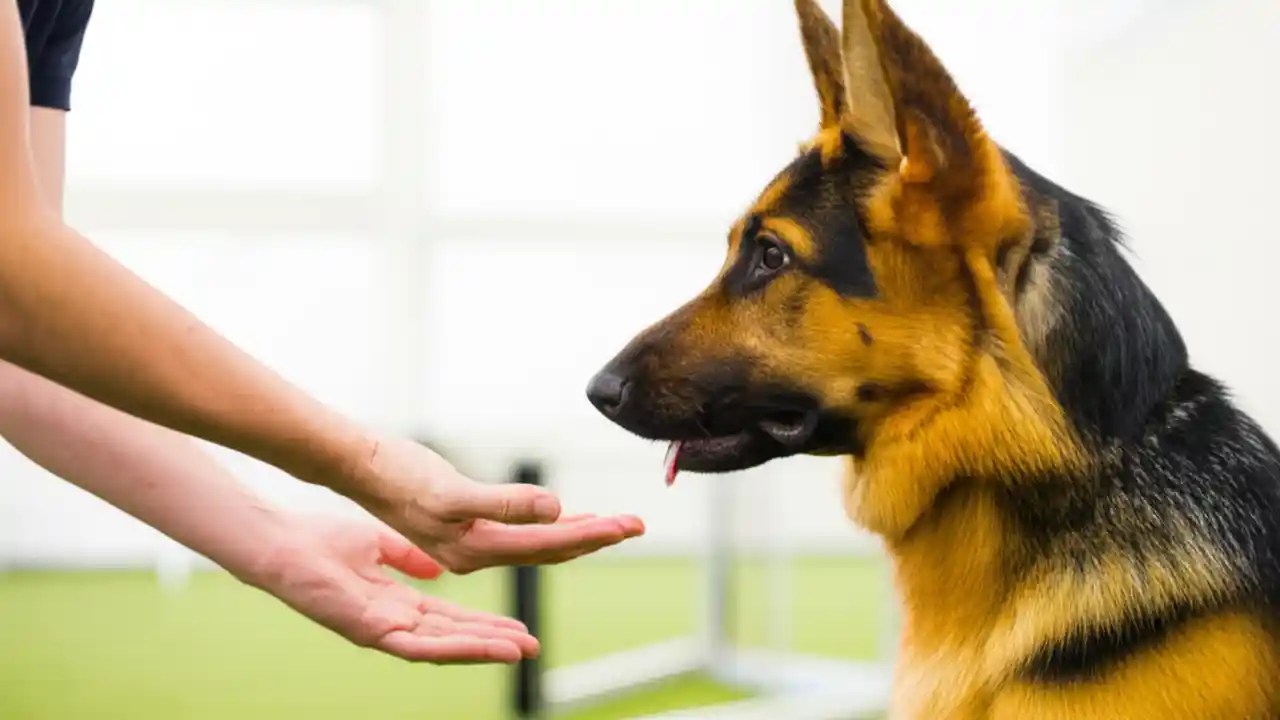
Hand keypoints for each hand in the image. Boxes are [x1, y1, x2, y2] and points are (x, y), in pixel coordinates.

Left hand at [249, 513, 539, 662]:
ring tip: (520, 652)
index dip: (485, 624)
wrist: (286, 544)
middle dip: (494, 642)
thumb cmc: (321, 543)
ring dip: (483, 650)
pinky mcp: (371, 633)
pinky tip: (485, 648)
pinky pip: (420, 648)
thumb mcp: (377, 547)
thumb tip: (434, 569)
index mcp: (397, 605)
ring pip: (443, 649)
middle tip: (532, 646)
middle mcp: (394, 624)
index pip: (450, 619)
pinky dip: (456, 650)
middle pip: (454, 637)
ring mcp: (383, 632)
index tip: (517, 625)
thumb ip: (406, 559)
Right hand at [348, 437, 644, 573]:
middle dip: (596, 536)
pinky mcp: (464, 524)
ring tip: (614, 524)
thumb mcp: (451, 492)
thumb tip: (556, 509)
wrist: (357, 466)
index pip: (550, 545)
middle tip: (637, 523)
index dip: (593, 534)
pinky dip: (550, 524)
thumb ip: (504, 504)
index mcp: (475, 550)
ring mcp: (469, 541)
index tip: (629, 525)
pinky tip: (564, 517)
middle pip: (551, 549)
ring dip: (578, 532)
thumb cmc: (399, 475)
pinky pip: (520, 530)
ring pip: (538, 543)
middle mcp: (475, 553)